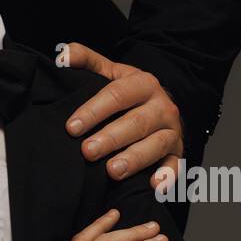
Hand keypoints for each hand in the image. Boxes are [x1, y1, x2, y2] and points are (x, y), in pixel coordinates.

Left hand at [61, 42, 183, 185]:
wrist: (159, 103)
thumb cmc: (127, 91)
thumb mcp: (109, 72)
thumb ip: (86, 61)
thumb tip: (63, 54)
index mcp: (143, 83)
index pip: (117, 95)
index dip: (94, 111)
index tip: (71, 127)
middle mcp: (162, 106)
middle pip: (136, 122)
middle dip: (111, 138)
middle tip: (87, 151)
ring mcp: (172, 131)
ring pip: (156, 145)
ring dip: (135, 159)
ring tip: (112, 170)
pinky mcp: (177, 153)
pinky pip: (176, 166)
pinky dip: (167, 177)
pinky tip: (152, 186)